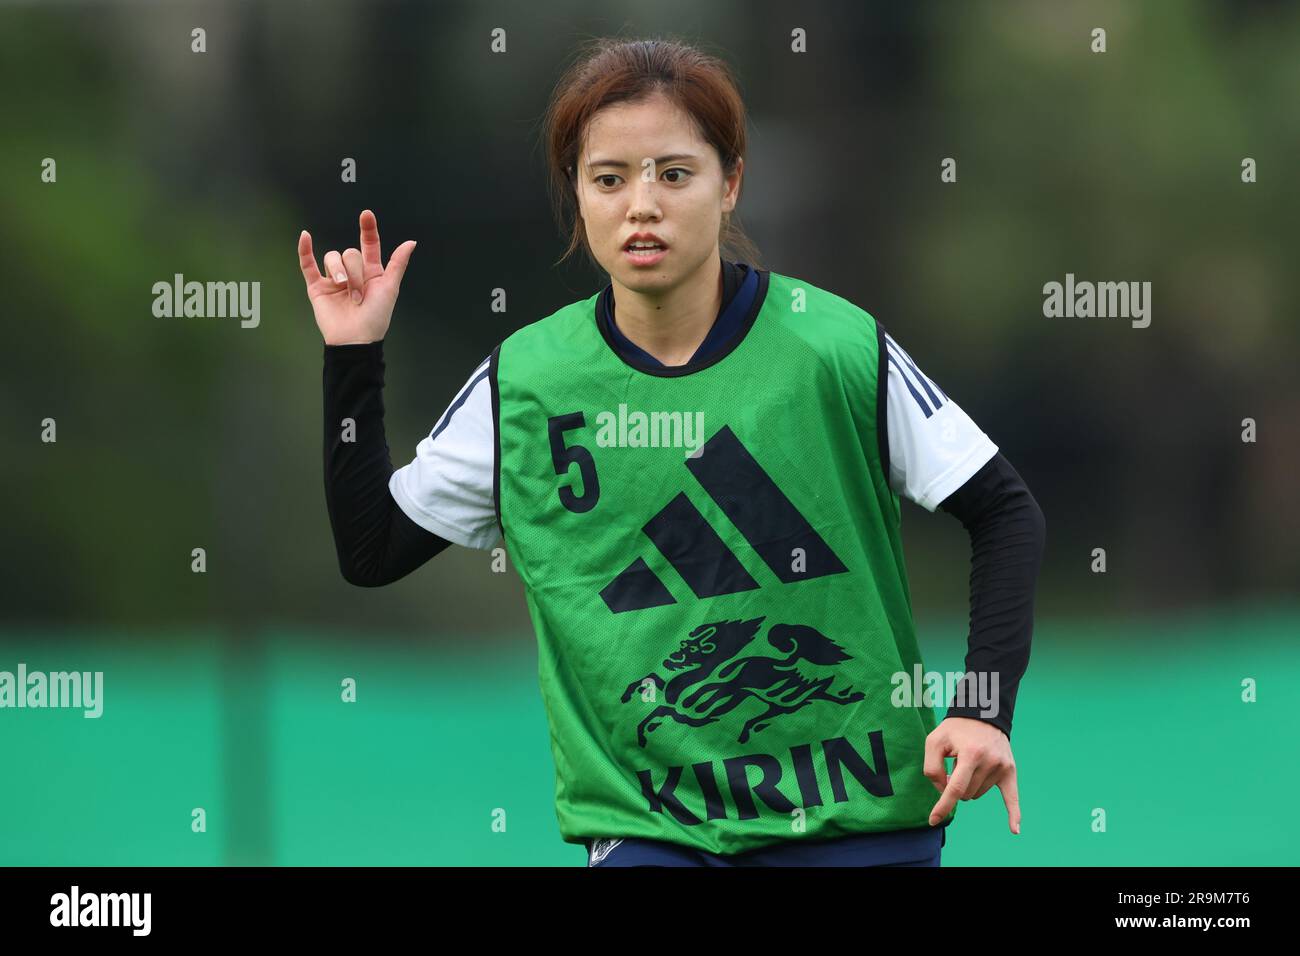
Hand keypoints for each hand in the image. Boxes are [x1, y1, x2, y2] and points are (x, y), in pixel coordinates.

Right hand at [298, 209, 415, 344]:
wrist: (355, 339)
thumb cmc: (376, 317)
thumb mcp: (390, 287)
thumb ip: (398, 263)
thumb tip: (411, 241)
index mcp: (371, 272)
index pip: (369, 244)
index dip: (368, 229)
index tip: (366, 215)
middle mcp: (352, 273)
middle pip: (350, 253)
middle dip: (355, 271)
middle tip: (359, 293)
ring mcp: (333, 279)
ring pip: (332, 257)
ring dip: (339, 272)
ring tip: (344, 290)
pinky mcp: (317, 287)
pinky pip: (308, 264)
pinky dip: (304, 250)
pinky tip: (305, 236)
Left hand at [924, 716, 1020, 833]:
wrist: (982, 713)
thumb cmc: (954, 729)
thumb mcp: (935, 741)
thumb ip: (932, 768)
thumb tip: (944, 791)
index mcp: (970, 754)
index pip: (955, 788)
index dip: (943, 805)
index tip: (933, 820)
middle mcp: (990, 762)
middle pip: (966, 794)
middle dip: (955, 786)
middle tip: (954, 766)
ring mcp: (1002, 767)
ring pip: (978, 794)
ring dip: (969, 785)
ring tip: (969, 763)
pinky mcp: (1010, 770)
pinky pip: (1012, 797)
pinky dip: (1014, 814)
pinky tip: (1015, 830)